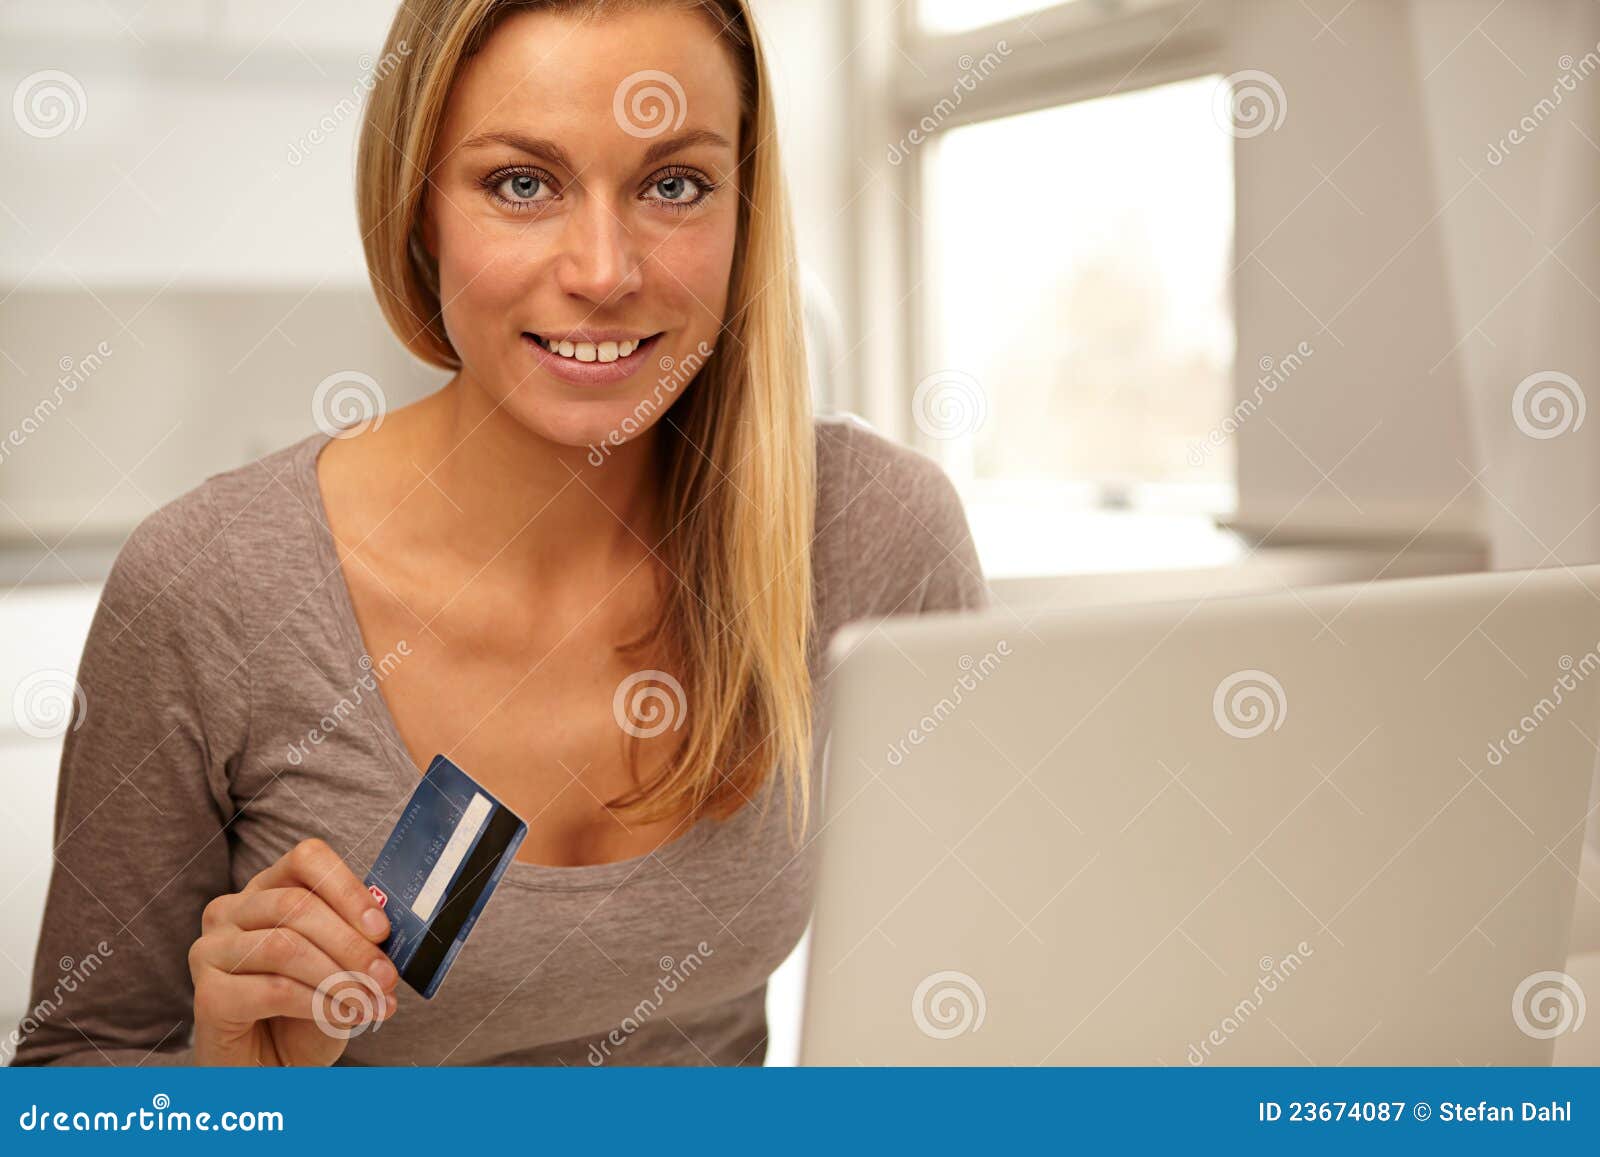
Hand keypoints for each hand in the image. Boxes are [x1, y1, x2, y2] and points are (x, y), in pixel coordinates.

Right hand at [188, 837, 398, 1065]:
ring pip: (284, 946)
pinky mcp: (207, 995)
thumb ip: (360, 946)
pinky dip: (317, 1004)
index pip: (306, 860)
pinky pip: (271, 990)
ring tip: (369, 1002)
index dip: (348, 889)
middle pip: (297, 904)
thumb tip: (391, 943)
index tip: (382, 929)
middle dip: (351, 944)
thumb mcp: (341, 970)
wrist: (268, 1070)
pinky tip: (341, 1017)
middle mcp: (231, 911)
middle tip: (386, 978)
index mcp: (268, 889)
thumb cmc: (306, 1014)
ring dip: (337, 976)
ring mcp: (211, 951)